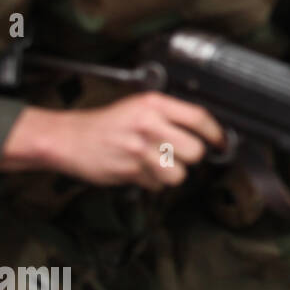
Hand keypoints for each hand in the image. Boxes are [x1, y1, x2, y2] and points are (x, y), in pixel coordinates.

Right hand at [0, 93, 225, 190]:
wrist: (69, 138)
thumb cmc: (109, 123)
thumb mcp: (140, 106)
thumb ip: (171, 115)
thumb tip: (207, 131)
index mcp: (154, 105)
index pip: (199, 118)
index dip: (216, 134)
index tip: (220, 142)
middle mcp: (148, 124)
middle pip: (195, 151)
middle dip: (190, 157)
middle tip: (178, 154)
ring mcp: (138, 149)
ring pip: (179, 173)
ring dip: (171, 174)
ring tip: (156, 163)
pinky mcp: (129, 171)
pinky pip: (158, 185)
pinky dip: (152, 182)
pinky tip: (139, 169)